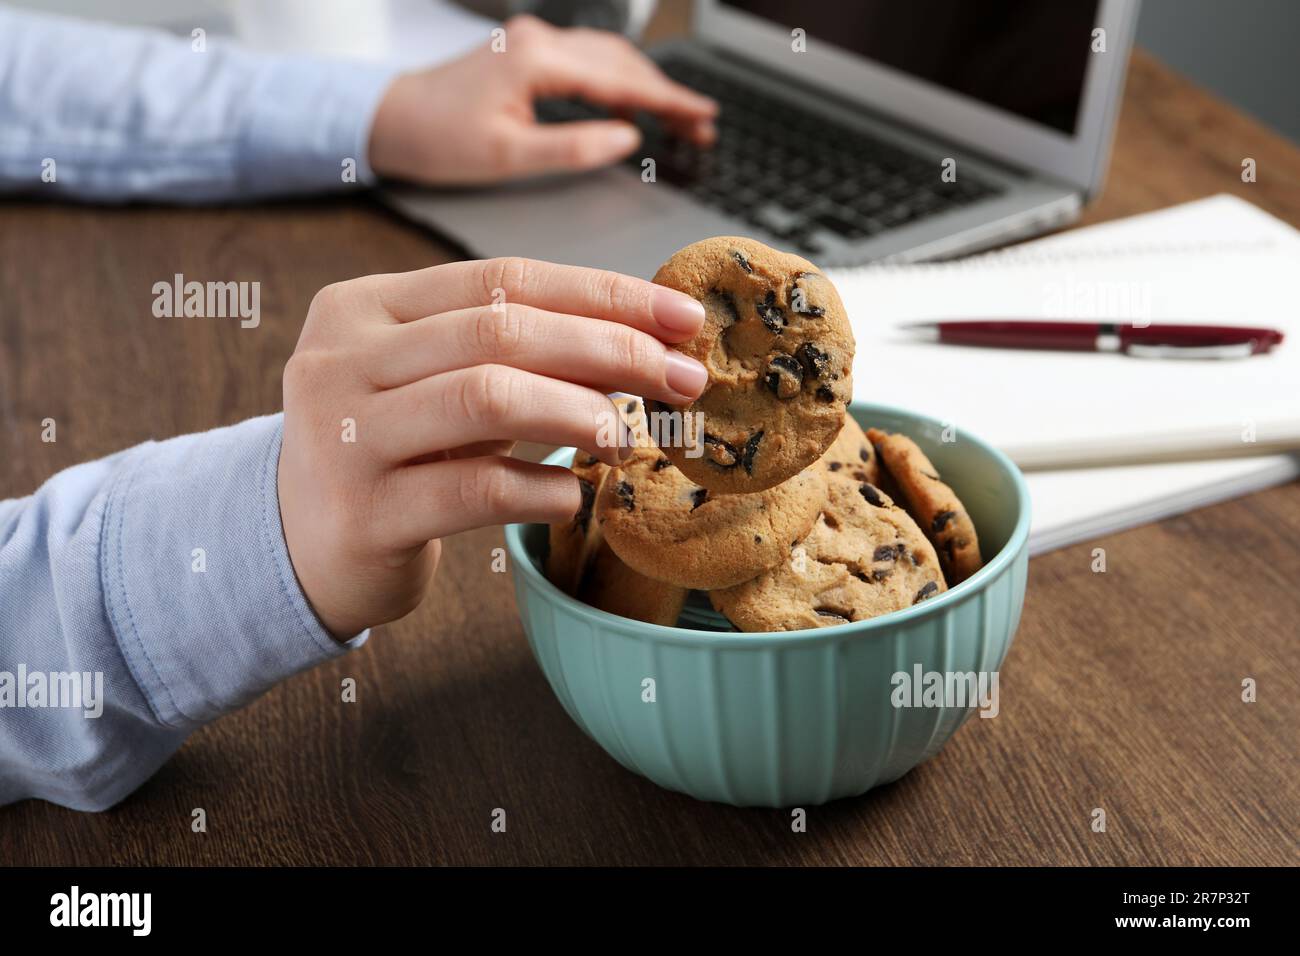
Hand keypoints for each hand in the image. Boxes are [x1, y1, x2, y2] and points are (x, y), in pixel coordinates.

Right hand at [278, 257, 708, 637]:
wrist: (300, 546)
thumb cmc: (396, 452)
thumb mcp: (437, 381)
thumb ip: (515, 350)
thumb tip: (651, 336)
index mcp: (363, 306)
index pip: (502, 278)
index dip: (602, 293)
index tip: (682, 318)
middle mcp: (341, 360)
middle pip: (500, 330)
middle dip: (610, 349)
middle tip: (684, 379)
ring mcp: (342, 437)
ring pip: (486, 398)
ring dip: (581, 413)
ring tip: (629, 437)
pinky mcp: (362, 516)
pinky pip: (474, 491)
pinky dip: (541, 490)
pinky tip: (572, 497)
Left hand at [367, 14, 716, 184]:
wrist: (391, 119)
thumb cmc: (439, 140)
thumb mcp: (510, 157)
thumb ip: (574, 148)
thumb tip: (628, 139)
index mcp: (537, 61)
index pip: (621, 80)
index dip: (669, 101)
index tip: (705, 118)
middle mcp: (539, 41)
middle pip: (622, 61)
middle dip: (667, 93)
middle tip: (704, 127)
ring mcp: (532, 43)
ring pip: (607, 58)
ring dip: (646, 86)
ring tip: (680, 120)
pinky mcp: (526, 54)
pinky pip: (586, 63)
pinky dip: (617, 83)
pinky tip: (630, 110)